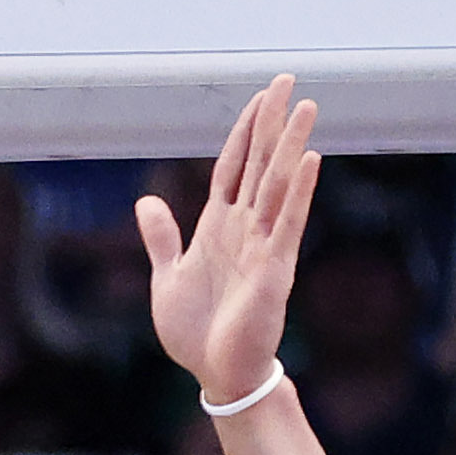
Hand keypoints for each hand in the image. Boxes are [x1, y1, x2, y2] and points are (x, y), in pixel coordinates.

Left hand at [137, 76, 318, 410]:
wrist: (216, 374)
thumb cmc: (196, 333)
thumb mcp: (167, 278)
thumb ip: (162, 238)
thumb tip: (147, 201)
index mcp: (217, 227)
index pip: (234, 166)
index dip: (245, 131)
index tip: (260, 97)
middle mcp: (245, 229)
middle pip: (261, 163)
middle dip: (273, 122)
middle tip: (289, 80)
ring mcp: (263, 246)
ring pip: (278, 184)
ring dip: (291, 145)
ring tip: (308, 107)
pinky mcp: (275, 270)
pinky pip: (288, 224)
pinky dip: (298, 192)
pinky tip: (309, 161)